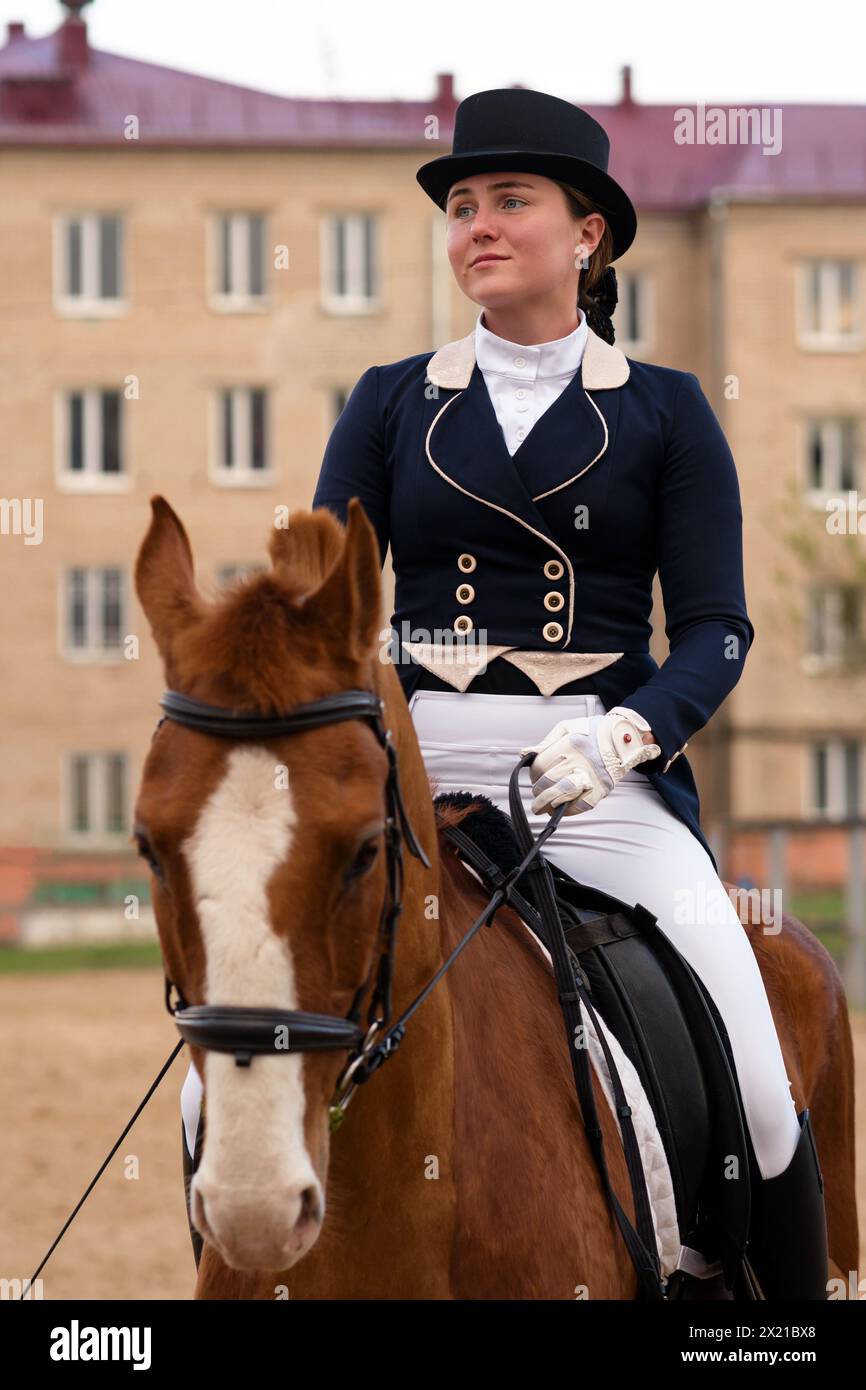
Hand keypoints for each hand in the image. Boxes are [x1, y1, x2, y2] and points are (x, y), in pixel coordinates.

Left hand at [520, 706, 661, 816]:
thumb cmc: (594, 731)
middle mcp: (578, 761)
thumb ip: (546, 742)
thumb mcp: (567, 727)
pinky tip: (561, 809)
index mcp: (568, 745)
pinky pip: (581, 805)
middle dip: (537, 794)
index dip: (534, 776)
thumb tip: (525, 754)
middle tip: (536, 798)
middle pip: (548, 783)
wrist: (624, 738)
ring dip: (547, 805)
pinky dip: (568, 810)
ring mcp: (590, 776)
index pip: (540, 766)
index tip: (535, 779)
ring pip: (561, 795)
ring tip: (542, 809)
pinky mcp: (601, 789)